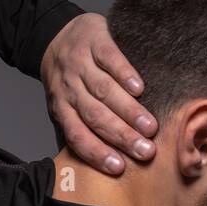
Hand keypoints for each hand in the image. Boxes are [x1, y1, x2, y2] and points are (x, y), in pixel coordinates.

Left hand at [39, 12, 157, 174]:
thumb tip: (95, 168)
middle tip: (146, 151)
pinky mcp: (94, 40)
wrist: (56, 37)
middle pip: (95, 116)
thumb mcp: (64, 107)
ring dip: (128, 110)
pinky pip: (108, 58)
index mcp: (61, 109)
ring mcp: (80, 64)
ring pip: (103, 91)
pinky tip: (139, 88)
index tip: (119, 168)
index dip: (96, 153)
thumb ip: (77, 131)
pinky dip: (123, 73)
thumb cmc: (68, 81)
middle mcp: (69, 89)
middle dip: (121, 136)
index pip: (77, 136)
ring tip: (150, 127)